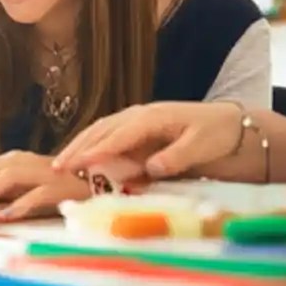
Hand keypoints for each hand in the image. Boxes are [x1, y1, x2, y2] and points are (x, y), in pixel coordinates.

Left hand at [0, 150, 88, 219]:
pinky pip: (37, 194)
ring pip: (8, 176)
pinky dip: (19, 204)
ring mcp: (43, 172)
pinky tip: (4, 216)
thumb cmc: (54, 186)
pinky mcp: (60, 187)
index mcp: (14, 161)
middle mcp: (25, 162)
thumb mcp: (21, 187)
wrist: (97, 182)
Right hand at [52, 102, 242, 178]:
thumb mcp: (201, 146)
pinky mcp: (136, 130)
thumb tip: (149, 170)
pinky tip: (79, 157)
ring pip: (99, 131)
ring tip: (59, 163)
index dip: (96, 150)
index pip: (118, 136)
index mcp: (152, 118)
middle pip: (101, 131)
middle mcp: (138, 116)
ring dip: (78, 146)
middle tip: (56, 167)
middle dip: (77, 148)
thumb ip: (175, 158)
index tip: (77, 164)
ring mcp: (135, 121)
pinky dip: (90, 145)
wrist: (230, 124)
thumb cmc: (216, 134)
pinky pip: (107, 136)